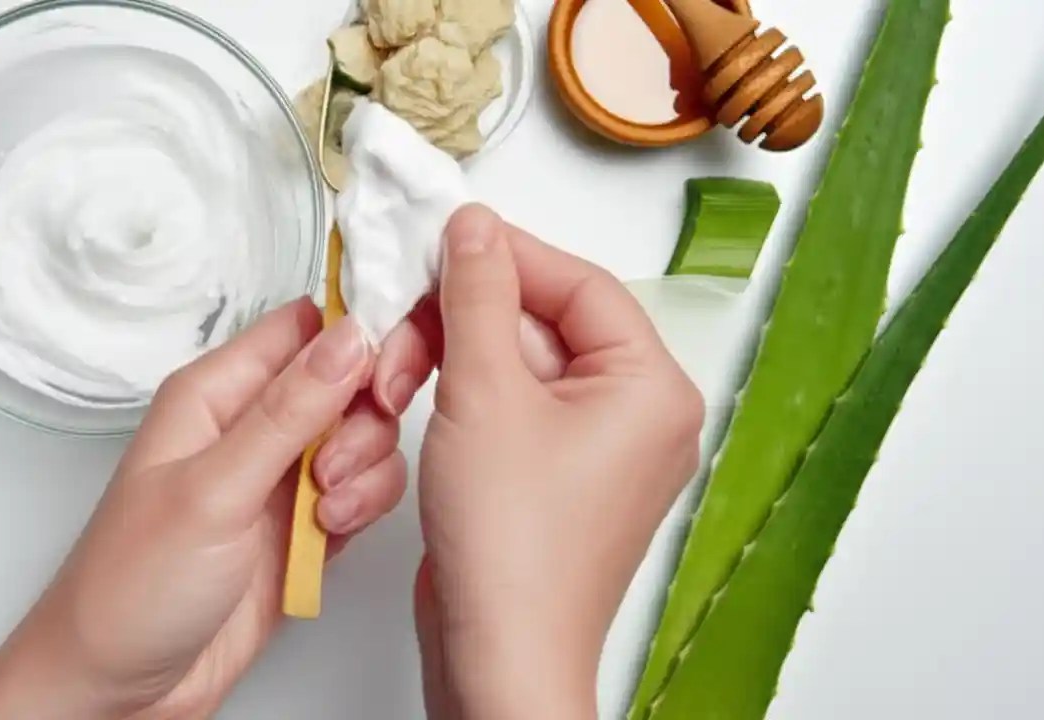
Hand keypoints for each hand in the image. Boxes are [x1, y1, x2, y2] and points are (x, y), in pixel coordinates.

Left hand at [0, 299, 428, 718]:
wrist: (122, 689)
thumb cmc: (130, 587)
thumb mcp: (215, 489)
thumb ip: (289, 412)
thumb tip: (350, 337)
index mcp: (215, 393)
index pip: (304, 325)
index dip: (356, 334)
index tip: (383, 371)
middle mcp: (249, 425)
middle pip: (346, 378)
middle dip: (365, 415)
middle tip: (338, 461)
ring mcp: (278, 475)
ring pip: (362, 436)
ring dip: (366, 468)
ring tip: (326, 508)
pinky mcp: (303, 523)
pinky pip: (363, 490)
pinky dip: (364, 507)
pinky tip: (331, 533)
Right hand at [387, 205, 704, 718]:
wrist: (497, 657)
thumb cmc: (511, 546)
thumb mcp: (484, 393)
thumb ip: (477, 296)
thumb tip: (475, 227)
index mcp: (651, 389)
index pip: (580, 284)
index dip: (508, 253)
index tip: (447, 235)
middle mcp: (638, 417)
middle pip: (542, 325)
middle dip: (460, 321)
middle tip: (402, 316)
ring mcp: (597, 452)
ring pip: (517, 368)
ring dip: (449, 364)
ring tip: (392, 382)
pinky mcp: (556, 479)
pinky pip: (511, 411)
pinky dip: (461, 400)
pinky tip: (413, 403)